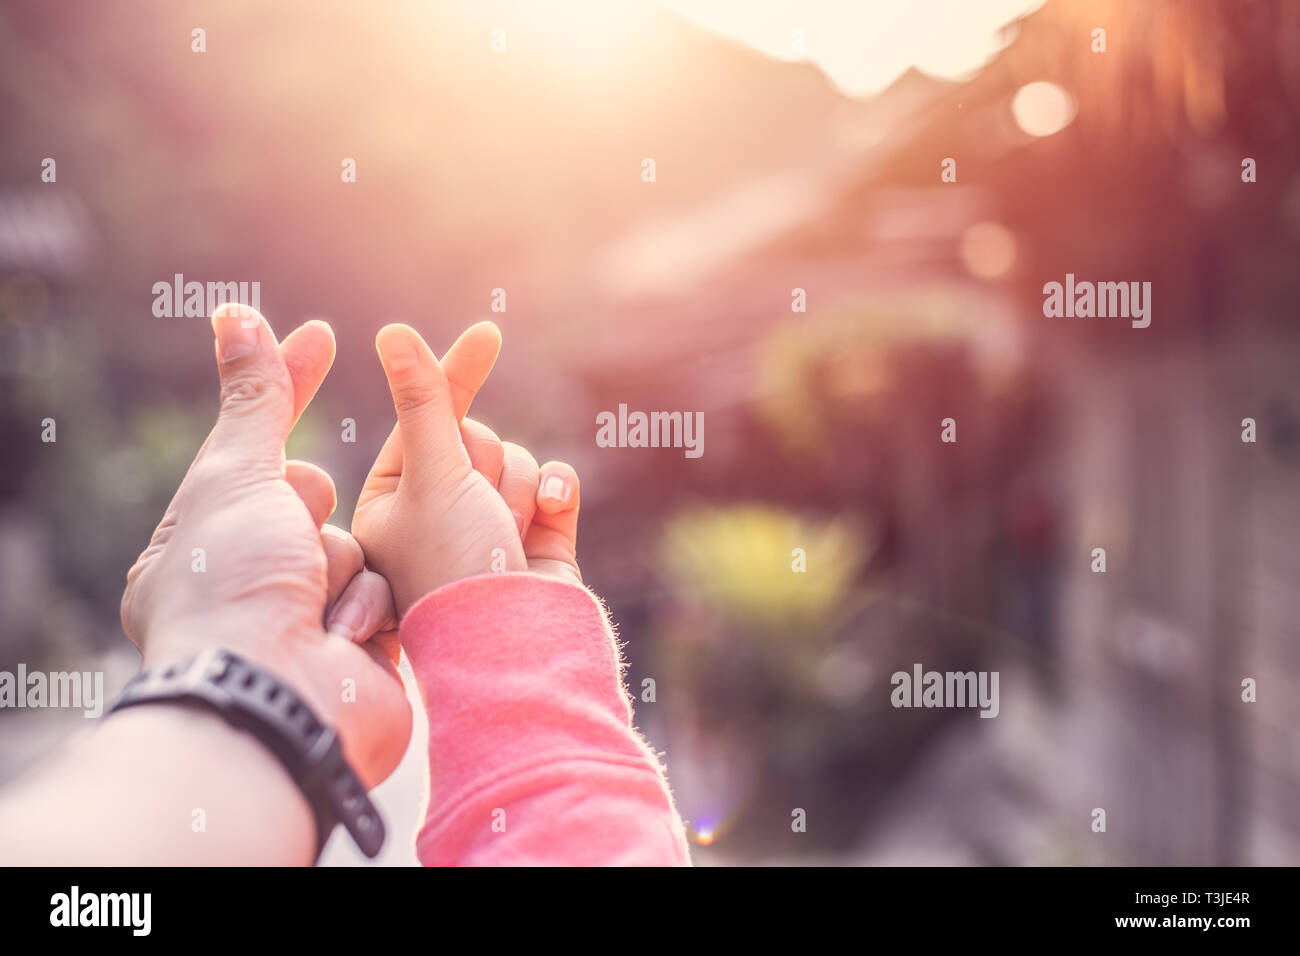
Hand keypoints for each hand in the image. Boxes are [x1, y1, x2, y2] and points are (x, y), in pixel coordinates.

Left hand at [120, 305, 411, 786]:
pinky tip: (341, 641)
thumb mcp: (238, 477)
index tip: (321, 334)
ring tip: (310, 611)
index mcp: (199, 540)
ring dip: (339, 567)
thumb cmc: (236, 586)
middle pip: (309, 497)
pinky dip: (365, 605)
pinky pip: (381, 588)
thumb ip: (255, 398)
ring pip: (353, 541)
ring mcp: (302, 616)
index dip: (284, 384)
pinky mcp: (357, 645)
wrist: (278, 700)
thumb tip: (236, 313)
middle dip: (307, 514)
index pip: (249, 441)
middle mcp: (248, 580)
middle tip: (288, 539)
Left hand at [352, 322, 582, 615]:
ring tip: (503, 536)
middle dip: (485, 464)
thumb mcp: (430, 475)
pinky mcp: (537, 543)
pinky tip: (548, 518)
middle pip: (478, 438)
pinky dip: (554, 497)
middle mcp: (436, 515)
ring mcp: (488, 531)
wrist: (514, 653)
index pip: (422, 417)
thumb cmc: (452, 570)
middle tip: (473, 504)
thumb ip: (422, 400)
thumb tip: (394, 332)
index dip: (454, 373)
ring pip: (518, 461)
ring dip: (516, 489)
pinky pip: (553, 485)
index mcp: (388, 501)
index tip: (488, 333)